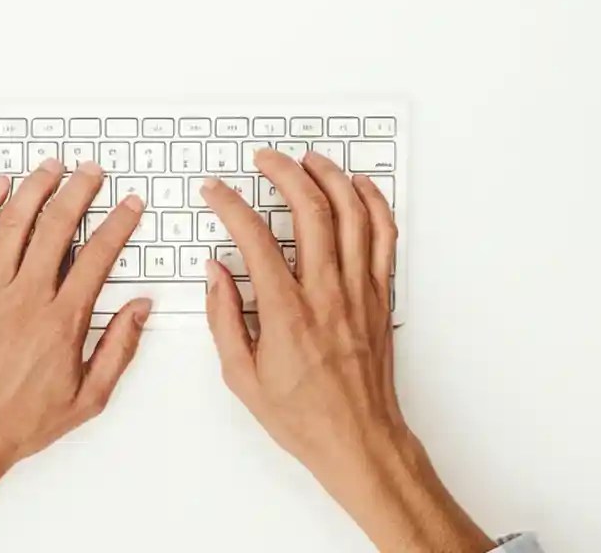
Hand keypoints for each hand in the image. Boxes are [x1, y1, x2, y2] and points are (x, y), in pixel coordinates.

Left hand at [0, 160, 149, 552]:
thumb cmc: (22, 419)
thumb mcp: (88, 397)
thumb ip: (119, 349)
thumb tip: (140, 309)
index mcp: (61, 321)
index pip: (97, 256)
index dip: (118, 224)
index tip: (129, 206)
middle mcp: (25, 298)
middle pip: (56, 226)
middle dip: (79, 190)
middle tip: (92, 172)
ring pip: (14, 222)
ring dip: (35, 187)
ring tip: (51, 167)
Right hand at [202, 149, 494, 552]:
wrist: (359, 440)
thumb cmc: (303, 416)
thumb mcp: (242, 376)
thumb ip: (224, 318)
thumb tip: (216, 273)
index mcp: (287, 314)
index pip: (254, 239)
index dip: (230, 206)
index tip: (215, 191)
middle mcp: (326, 294)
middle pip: (310, 210)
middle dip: (283, 172)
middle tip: (264, 159)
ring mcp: (358, 291)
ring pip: (352, 214)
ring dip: (330, 177)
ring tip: (309, 159)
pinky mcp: (378, 296)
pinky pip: (384, 237)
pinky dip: (374, 204)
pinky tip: (359, 187)